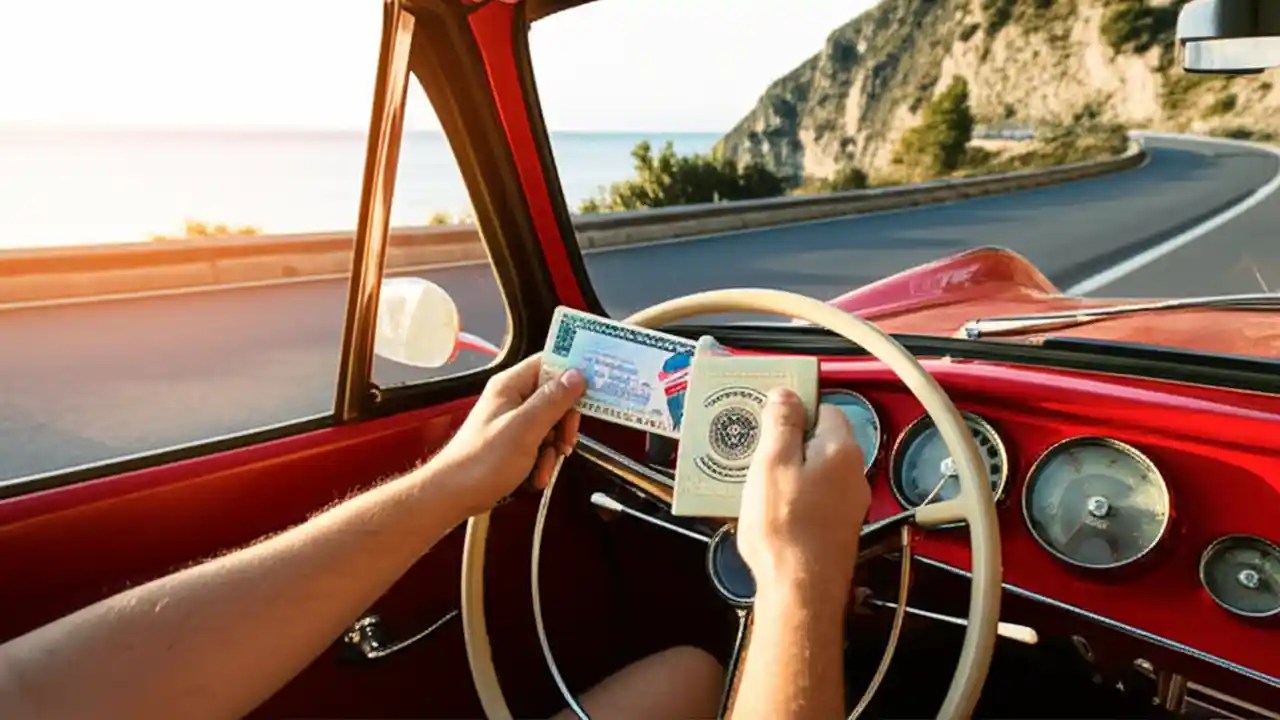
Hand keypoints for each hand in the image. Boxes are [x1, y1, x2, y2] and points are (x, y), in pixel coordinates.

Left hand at [433, 354, 584, 515]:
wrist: (453, 495)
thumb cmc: (480, 462)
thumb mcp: (525, 429)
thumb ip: (553, 400)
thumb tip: (576, 376)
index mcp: (511, 385)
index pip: (549, 362)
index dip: (572, 374)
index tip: (592, 389)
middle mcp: (511, 398)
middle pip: (555, 396)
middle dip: (564, 422)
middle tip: (566, 440)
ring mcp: (512, 420)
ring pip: (550, 424)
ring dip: (553, 448)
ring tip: (545, 464)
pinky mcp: (512, 442)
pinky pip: (540, 443)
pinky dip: (543, 460)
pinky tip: (536, 474)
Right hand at [736, 388, 870, 604]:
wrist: (802, 592)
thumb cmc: (785, 524)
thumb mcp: (772, 464)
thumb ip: (782, 424)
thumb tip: (787, 393)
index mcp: (842, 450)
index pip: (826, 409)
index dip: (796, 408)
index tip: (766, 416)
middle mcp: (854, 474)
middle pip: (820, 442)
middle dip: (787, 442)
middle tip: (753, 448)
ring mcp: (848, 505)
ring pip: (815, 472)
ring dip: (787, 471)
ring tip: (753, 479)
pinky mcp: (837, 530)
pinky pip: (814, 498)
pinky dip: (793, 496)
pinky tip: (768, 510)